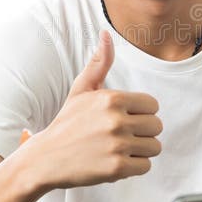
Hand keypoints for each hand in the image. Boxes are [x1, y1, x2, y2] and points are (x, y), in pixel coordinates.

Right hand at [19, 30, 161, 189]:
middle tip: (121, 136)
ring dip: (140, 151)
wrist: (45, 158)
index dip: (141, 114)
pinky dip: (134, 167)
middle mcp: (116, 120)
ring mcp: (117, 145)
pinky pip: (145, 166)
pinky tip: (115, 162)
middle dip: (143, 133)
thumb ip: (99, 62)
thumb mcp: (81, 89)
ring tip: (118, 149)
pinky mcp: (117, 168)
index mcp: (112, 98)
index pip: (153, 105)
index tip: (125, 119)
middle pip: (157, 126)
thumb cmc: (67, 123)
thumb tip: (106, 34)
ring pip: (154, 147)